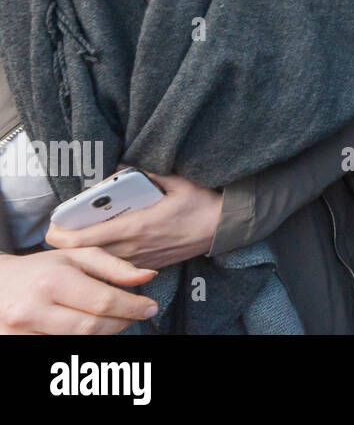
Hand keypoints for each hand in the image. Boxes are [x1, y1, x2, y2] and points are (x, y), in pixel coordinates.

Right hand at [0, 247, 157, 334]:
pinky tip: (87, 327)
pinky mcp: (14, 344)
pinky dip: (79, 339)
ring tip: (112, 319)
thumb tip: (149, 276)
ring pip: (78, 341)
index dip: (133, 307)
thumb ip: (115, 267)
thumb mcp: (78, 257)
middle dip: (121, 322)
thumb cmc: (42, 268)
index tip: (150, 308)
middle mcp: (33, 309)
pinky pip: (58, 347)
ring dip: (103, 332)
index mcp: (53, 281)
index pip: (103, 302)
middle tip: (134, 314)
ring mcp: (20, 331)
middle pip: (92, 327)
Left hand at [45, 172, 223, 270]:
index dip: (62, 235)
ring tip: (79, 235)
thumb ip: (147, 173)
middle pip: (86, 254)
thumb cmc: (201, 203)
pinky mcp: (148, 265)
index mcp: (136, 226)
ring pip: (100, 262)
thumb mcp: (177, 181)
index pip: (86, 239)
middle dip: (68, 244)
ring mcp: (140, 259)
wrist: (222, 228)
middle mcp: (134, 247)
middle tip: (60, 229)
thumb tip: (122, 165)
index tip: (53, 225)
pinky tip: (105, 245)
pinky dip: (104, 257)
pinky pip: (117, 265)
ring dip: (86, 251)